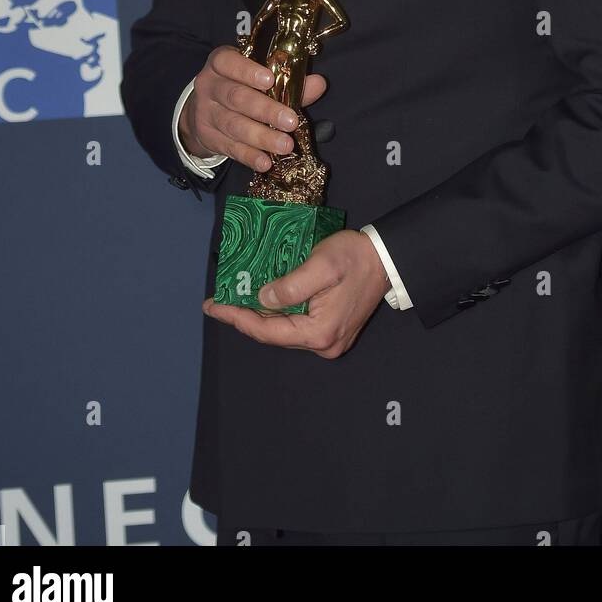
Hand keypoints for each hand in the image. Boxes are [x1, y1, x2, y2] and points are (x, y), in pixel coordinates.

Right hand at [179, 44, 325, 173]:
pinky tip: (266, 162)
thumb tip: (319, 83)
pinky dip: (249, 156)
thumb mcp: (257, 77)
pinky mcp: (209, 138)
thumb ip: (288, 81)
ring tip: (286, 145)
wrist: (200, 112)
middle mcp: (210, 86)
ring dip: (262, 137)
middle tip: (290, 121)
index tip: (270, 79)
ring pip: (234, 125)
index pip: (228, 62)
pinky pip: (230, 148)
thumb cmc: (239, 87)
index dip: (247, 70)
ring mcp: (206, 113)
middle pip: (236, 97)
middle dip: (265, 110)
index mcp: (221, 64)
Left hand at [202, 230, 390, 357]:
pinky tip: (263, 301)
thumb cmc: (355, 258)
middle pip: (274, 334)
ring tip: (236, 299)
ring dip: (260, 315)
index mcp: (319, 332)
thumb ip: (290, 285)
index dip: (237, 318)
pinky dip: (277, 314)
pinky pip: (296, 326)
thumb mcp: (321, 264)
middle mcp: (323, 344)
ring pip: (284, 331)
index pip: (267, 331)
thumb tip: (262, 299)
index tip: (213, 305)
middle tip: (219, 301)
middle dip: (244, 317)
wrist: (387, 258)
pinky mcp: (332, 331)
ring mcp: (329, 340)